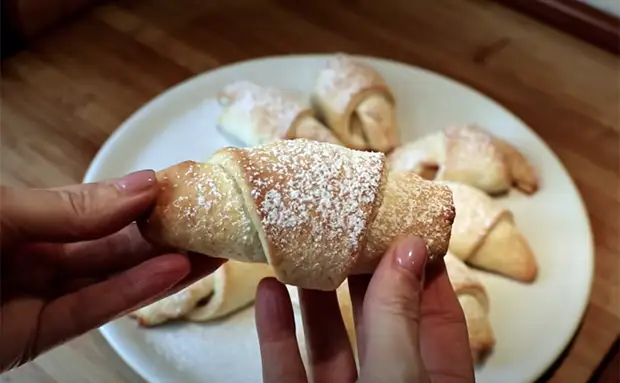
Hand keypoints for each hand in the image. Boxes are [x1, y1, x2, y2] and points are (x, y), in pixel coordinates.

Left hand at [0, 171, 224, 371]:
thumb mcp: (6, 214)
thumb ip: (72, 206)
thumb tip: (145, 185)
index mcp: (30, 219)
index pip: (101, 206)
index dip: (144, 199)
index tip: (188, 189)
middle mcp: (39, 256)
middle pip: (116, 245)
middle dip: (167, 234)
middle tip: (213, 222)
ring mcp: (41, 297)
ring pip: (114, 278)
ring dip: (166, 265)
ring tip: (213, 249)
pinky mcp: (39, 336)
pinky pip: (94, 310)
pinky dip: (136, 292)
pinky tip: (175, 272)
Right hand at [254, 236, 474, 382]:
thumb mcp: (398, 376)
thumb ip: (397, 317)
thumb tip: (407, 248)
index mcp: (433, 381)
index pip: (437, 314)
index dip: (422, 268)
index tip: (405, 224)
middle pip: (379, 319)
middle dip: (363, 271)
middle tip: (348, 225)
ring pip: (329, 340)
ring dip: (315, 295)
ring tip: (305, 247)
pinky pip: (286, 367)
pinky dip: (275, 331)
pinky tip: (269, 292)